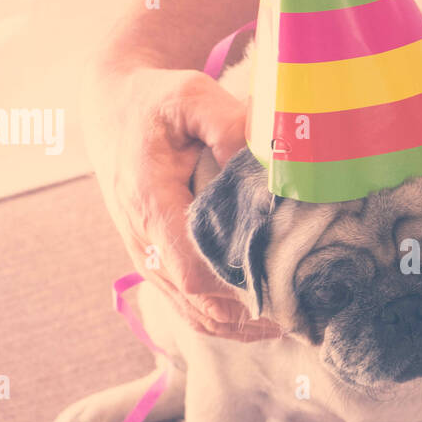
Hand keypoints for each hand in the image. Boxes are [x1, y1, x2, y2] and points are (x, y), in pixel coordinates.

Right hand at [83, 62, 281, 339]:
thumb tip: (263, 162)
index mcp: (150, 202)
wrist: (116, 113)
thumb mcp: (190, 95)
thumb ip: (226, 124)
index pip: (191, 268)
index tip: (284, 286)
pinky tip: (264, 319)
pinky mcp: (156, 265)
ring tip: (292, 320)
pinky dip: (227, 322)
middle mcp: (144, 240)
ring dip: (242, 325)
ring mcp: (148, 259)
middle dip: (252, 313)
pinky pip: (190, 310)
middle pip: (198, 302)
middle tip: (305, 310)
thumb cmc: (159, 104)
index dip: (237, 287)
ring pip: (195, 315)